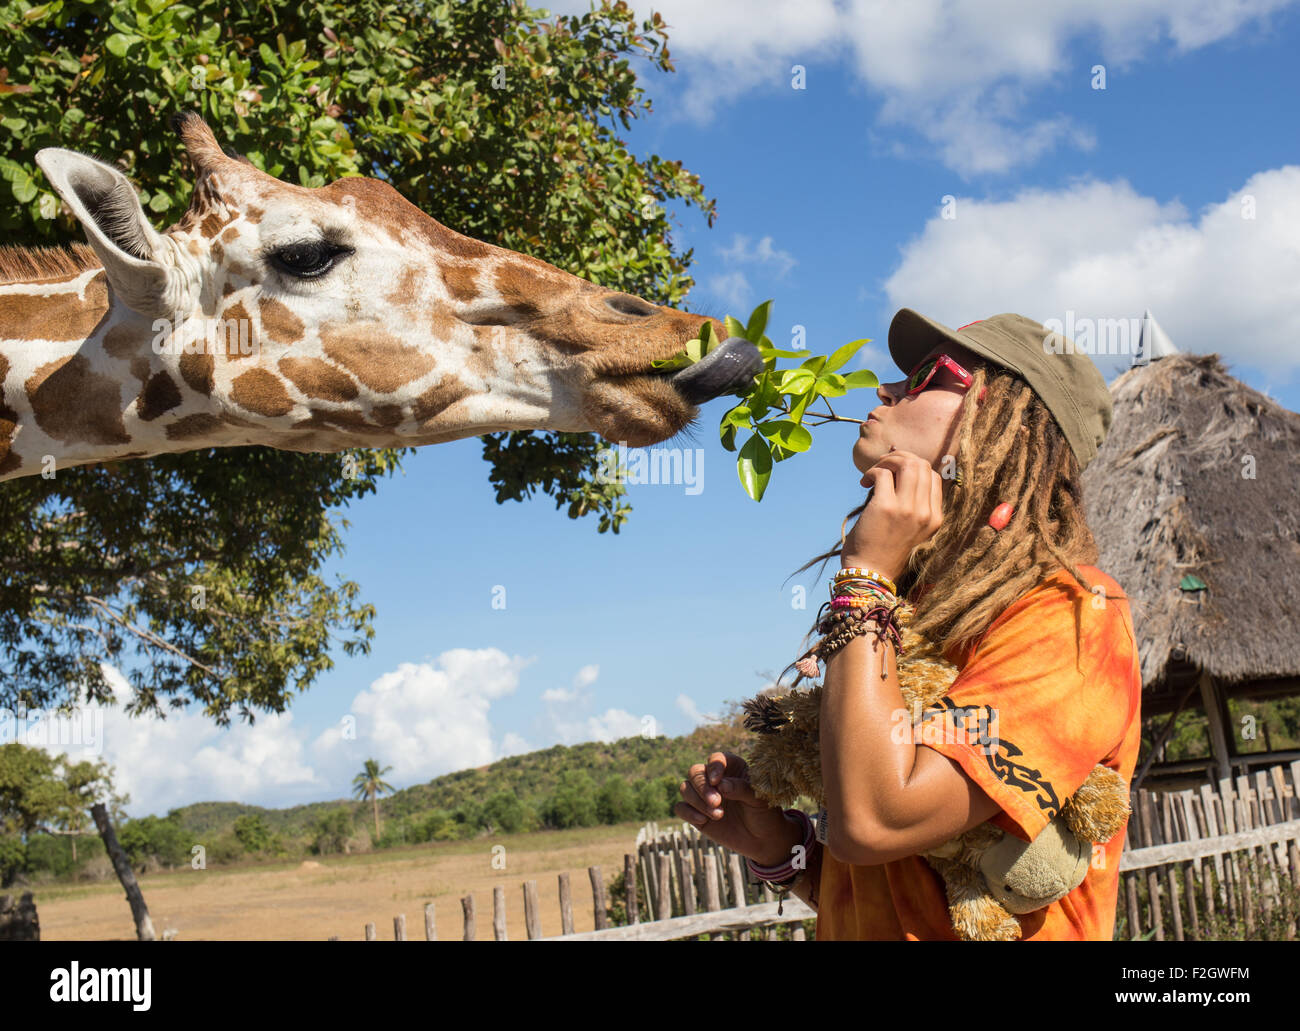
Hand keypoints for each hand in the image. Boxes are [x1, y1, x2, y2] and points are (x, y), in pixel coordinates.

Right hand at [674, 751, 803, 866]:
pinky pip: (681, 808)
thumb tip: (720, 785)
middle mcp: (715, 779)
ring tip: (718, 815)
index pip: (716, 758)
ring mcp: (704, 796)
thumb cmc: (764, 813)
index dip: (714, 767)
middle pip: (695, 772)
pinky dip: (688, 813)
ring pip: (685, 788)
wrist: (763, 840)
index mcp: (732, 768)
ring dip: (697, 801)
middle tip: (716, 802)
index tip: (717, 781)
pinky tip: (703, 821)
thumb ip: (741, 788)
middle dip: (702, 787)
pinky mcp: (696, 813)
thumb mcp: (759, 799)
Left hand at [842, 447, 943, 582]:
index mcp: (935, 518)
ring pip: (906, 464)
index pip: (934, 477)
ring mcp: (907, 510)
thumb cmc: (885, 549)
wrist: (870, 573)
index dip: (915, 466)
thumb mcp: (911, 529)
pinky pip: (882, 473)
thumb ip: (914, 504)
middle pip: (922, 465)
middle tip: (883, 466)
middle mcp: (925, 513)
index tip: (897, 471)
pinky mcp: (885, 507)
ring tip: (874, 472)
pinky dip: (871, 472)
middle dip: (900, 458)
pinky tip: (864, 483)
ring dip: (886, 461)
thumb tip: (900, 468)